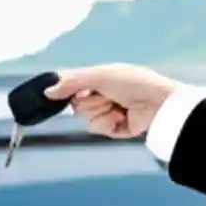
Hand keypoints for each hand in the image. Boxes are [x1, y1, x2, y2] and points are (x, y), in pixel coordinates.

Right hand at [44, 63, 180, 137]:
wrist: (159, 103)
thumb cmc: (134, 82)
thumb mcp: (100, 75)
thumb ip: (72, 82)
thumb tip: (47, 91)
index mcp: (98, 79)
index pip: (71, 86)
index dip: (69, 90)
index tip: (71, 91)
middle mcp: (101, 96)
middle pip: (76, 106)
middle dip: (91, 101)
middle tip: (108, 95)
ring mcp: (107, 112)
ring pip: (86, 119)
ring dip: (101, 112)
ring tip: (118, 106)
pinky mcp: (114, 128)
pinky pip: (98, 129)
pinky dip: (109, 123)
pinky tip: (122, 117)